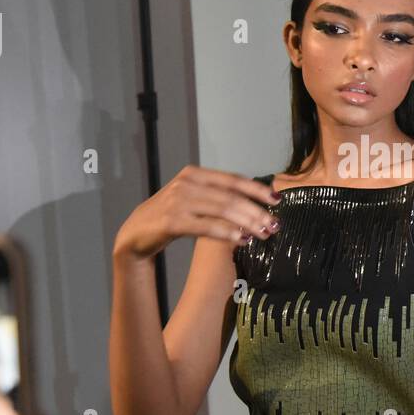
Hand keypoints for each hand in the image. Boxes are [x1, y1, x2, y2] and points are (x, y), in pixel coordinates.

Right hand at [113, 165, 280, 259]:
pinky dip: (227, 233)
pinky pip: (207, 226)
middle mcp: (187, 183)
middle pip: (230, 196)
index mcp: (195, 174)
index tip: (277, 200)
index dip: (257, 189)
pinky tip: (243, 240)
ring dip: (247, 222)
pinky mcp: (172, 220)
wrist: (136, 233)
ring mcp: (178, 201)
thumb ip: (218, 198)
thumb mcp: (194, 200)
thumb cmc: (171, 217)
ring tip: (264, 233)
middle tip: (274, 225)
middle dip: (256, 211)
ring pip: (222, 210)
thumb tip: (255, 207)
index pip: (233, 179)